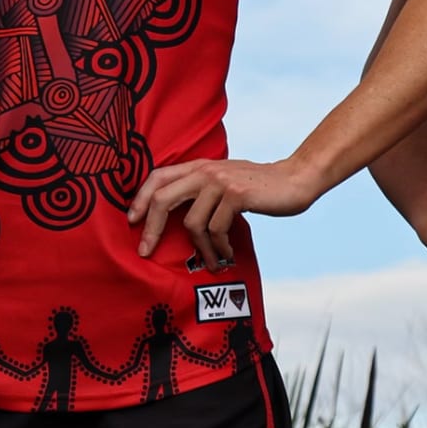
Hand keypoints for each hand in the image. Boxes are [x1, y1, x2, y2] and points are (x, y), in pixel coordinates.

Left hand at [126, 158, 322, 270]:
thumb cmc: (259, 187)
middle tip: (145, 251)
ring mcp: (221, 182)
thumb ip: (202, 190)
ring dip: (201, 249)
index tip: (131, 221)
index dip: (140, 198)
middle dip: (151, 228)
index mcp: (199, 166)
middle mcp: (206, 170)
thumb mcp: (225, 182)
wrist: (295, 179)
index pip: (157, 175)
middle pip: (163, 198)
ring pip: (193, 223)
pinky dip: (220, 247)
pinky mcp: (237, 195)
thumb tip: (178, 216)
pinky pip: (216, 229)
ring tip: (211, 261)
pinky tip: (227, 253)